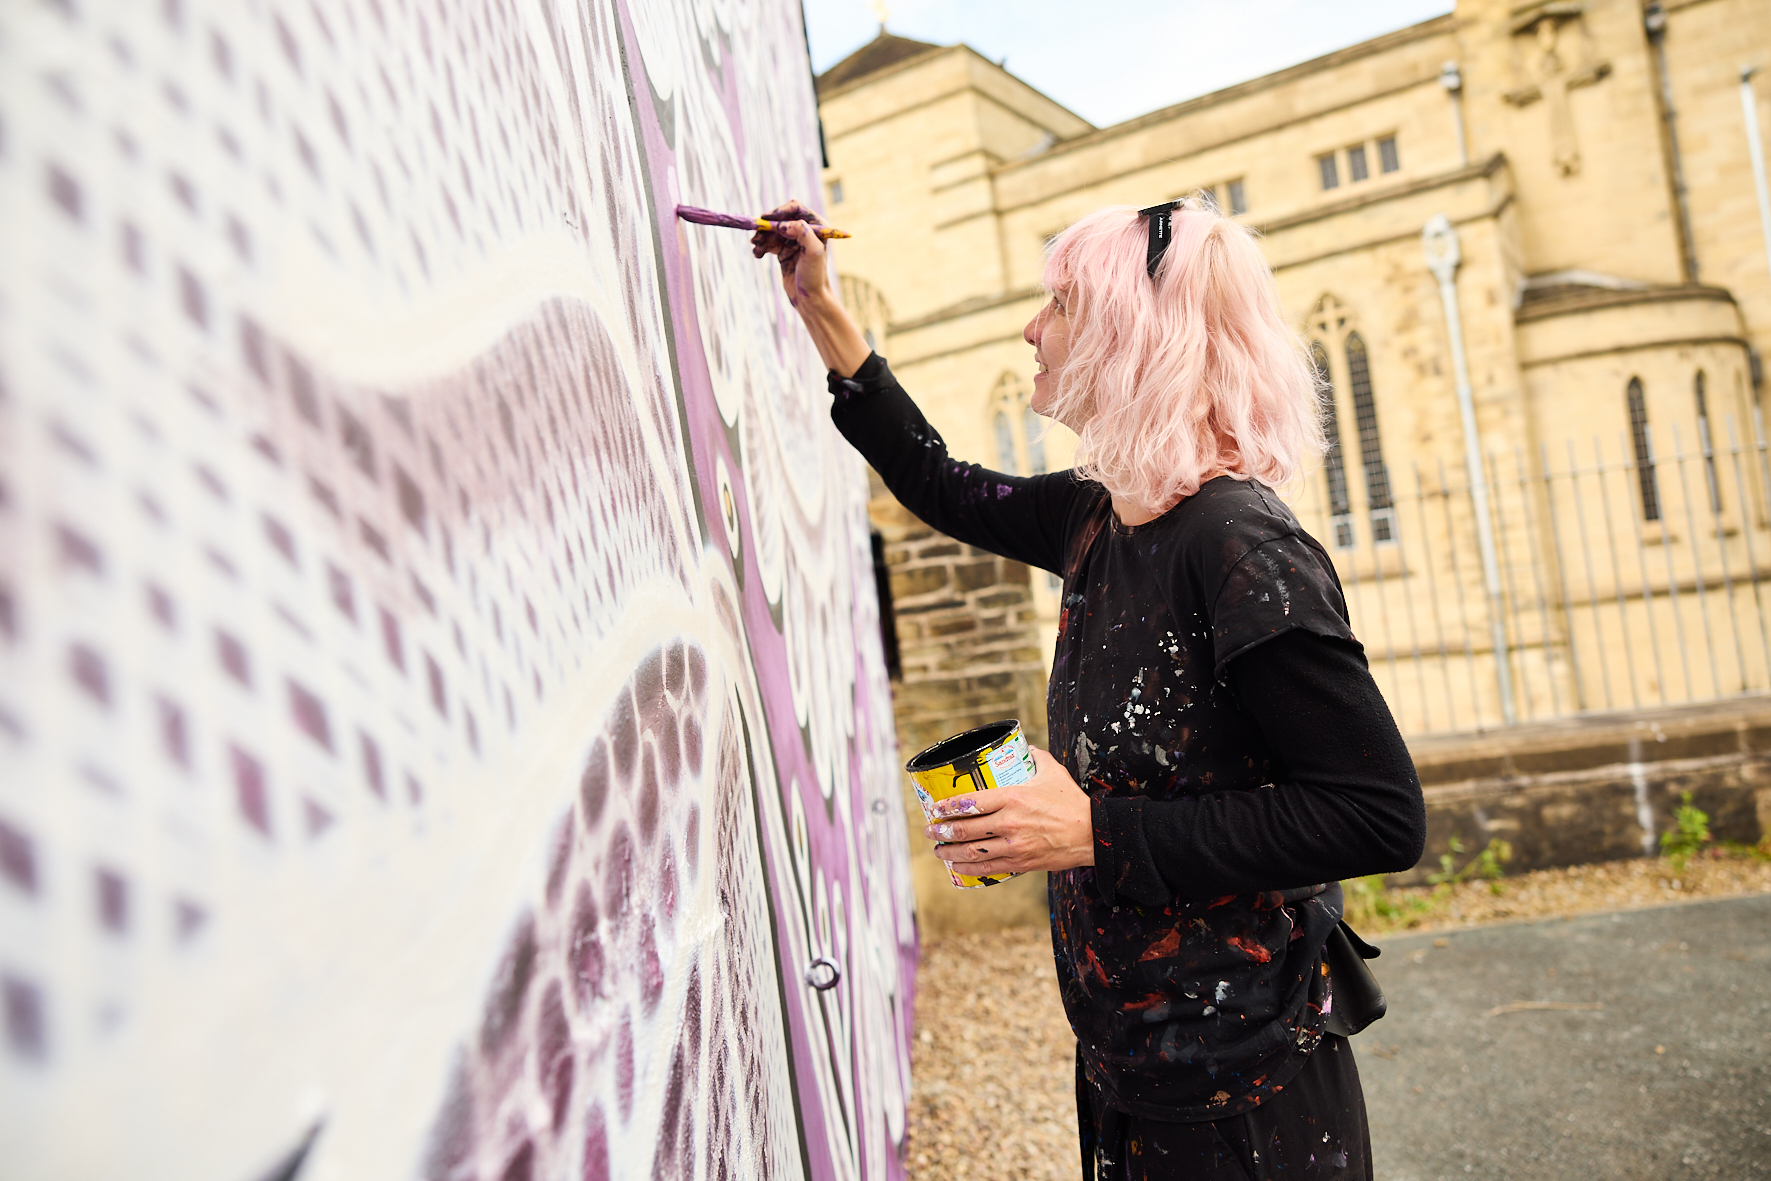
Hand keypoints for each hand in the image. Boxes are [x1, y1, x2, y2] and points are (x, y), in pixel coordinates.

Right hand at [751, 198, 869, 375]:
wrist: (809, 298)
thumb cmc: (814, 276)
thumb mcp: (812, 252)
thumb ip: (801, 232)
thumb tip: (783, 225)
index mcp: (817, 226)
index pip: (795, 208)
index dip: (779, 211)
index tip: (765, 220)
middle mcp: (806, 231)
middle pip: (780, 219)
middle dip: (767, 226)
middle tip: (755, 236)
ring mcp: (793, 241)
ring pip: (772, 231)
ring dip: (761, 237)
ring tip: (756, 248)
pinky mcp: (784, 251)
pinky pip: (768, 242)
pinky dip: (761, 246)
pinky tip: (757, 255)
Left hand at [921, 747, 1094, 875]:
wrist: (1093, 834)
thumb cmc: (1072, 802)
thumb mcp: (1052, 772)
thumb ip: (1036, 758)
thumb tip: (1025, 748)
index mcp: (1013, 797)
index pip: (970, 802)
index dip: (948, 806)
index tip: (935, 807)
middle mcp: (1009, 822)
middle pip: (965, 829)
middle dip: (941, 830)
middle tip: (929, 829)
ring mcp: (1014, 846)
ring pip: (972, 851)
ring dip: (949, 851)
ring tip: (937, 849)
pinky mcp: (1021, 863)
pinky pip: (988, 868)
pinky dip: (968, 868)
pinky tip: (956, 866)